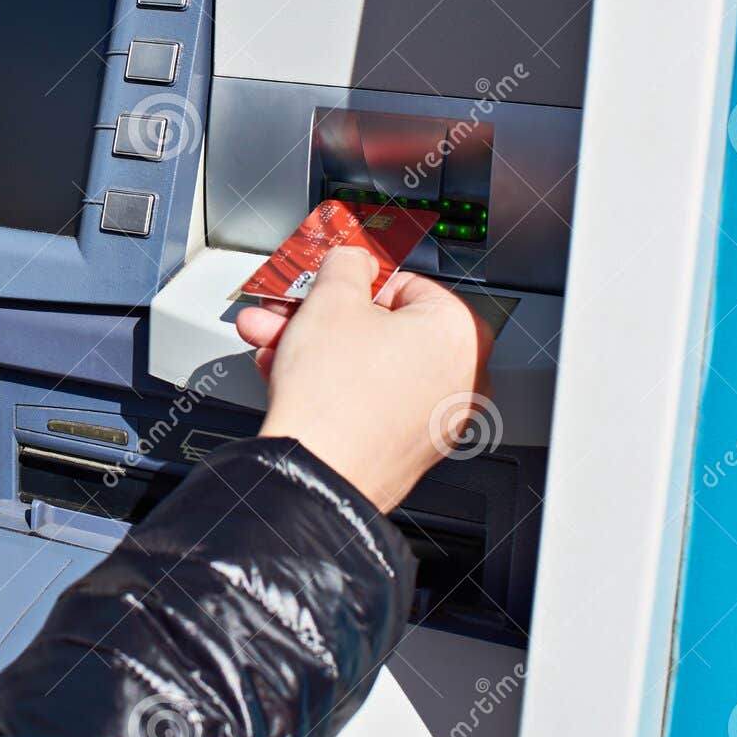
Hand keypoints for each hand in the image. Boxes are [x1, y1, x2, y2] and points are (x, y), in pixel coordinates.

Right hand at [234, 246, 495, 513]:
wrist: (317, 474)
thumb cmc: (336, 398)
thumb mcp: (332, 301)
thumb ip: (346, 265)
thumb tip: (352, 263)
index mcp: (462, 332)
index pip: (405, 284)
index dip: (353, 283)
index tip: (324, 286)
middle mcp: (464, 377)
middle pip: (382, 327)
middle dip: (323, 317)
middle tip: (290, 310)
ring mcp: (439, 417)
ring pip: (370, 364)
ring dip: (316, 348)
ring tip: (273, 341)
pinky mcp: (409, 447)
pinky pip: (371, 398)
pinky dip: (333, 384)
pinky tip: (289, 375)